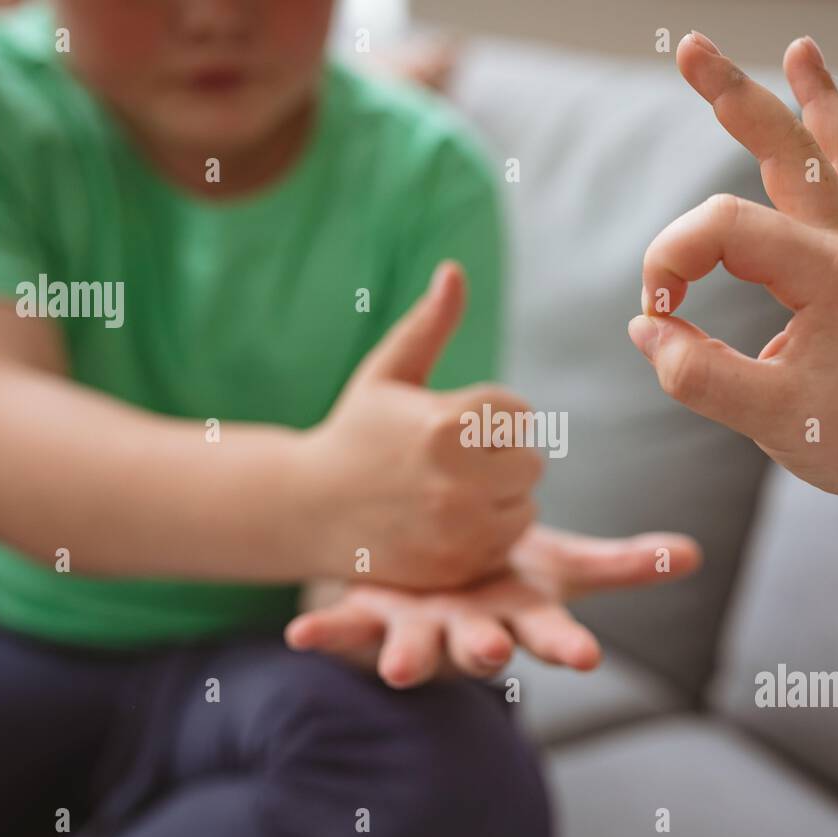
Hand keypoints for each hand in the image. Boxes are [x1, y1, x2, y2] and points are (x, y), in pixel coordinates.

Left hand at [285, 525, 701, 687]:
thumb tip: (695, 555)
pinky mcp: (370, 619)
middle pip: (482, 646)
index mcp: (516, 612)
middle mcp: (469, 630)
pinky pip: (346, 628)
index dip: (566, 644)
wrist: (427, 575)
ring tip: (403, 667)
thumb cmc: (499, 573)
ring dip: (410, 657)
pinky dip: (326, 631)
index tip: (587, 658)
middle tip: (493, 655)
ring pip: (417, 646)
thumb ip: (620, 564)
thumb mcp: (558, 564)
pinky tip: (300, 632)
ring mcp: (419, 628)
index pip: (549, 632)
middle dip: (485, 652)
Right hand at [307, 261, 542, 588]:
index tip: (453, 425)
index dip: (491, 416)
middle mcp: (457, 478)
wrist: (307, 510)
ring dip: (501, 497)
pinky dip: (489, 533)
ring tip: (452, 490)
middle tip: (455, 460)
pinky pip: (506, 543)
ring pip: (525, 504)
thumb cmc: (355, 432)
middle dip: (500, 457)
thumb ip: (428, 324)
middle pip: (530, 461)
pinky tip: (450, 521)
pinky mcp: (456, 565)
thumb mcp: (387, 374)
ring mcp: (457, 528)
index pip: (518, 413)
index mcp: (445, 422)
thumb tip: (454, 270)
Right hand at [628, 33, 837, 528]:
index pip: (720, 226)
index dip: (667, 262)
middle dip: (733, 96)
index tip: (653, 319)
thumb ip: (695, 373)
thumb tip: (648, 328)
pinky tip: (835, 141)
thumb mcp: (769, 420)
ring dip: (814, 105)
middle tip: (689, 48)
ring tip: (802, 50)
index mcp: (827, 272)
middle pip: (788, 149)